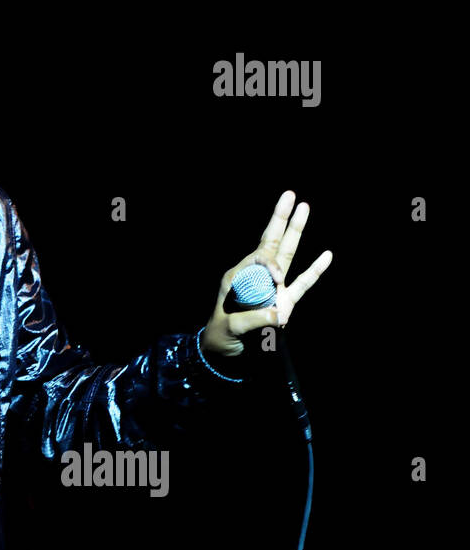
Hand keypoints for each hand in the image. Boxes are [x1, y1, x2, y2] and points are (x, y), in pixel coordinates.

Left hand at [203, 190, 333, 357]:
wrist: (227, 354)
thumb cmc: (222, 337)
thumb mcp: (231, 328)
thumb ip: (253, 318)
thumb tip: (279, 313)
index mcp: (238, 277)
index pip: (258, 259)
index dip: (271, 265)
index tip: (279, 280)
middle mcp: (256, 277)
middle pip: (272, 242)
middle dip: (280, 219)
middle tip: (290, 194)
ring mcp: (273, 287)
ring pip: (288, 254)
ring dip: (297, 232)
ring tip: (305, 207)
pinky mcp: (285, 301)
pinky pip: (303, 283)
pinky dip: (315, 270)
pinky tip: (327, 254)